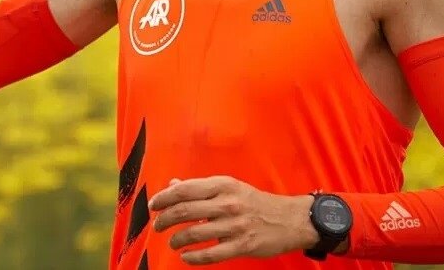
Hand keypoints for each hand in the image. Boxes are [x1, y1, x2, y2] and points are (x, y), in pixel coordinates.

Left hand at [148, 176, 317, 264]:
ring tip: (172, 242)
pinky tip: (186, 257)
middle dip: (164, 220)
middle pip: (184, 211)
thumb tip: (172, 185)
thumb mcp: (229, 187)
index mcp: (222, 185)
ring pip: (194, 234)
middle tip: (158, 226)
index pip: (184, 189)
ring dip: (177, 240)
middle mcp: (227, 203)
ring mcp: (235, 225)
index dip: (164, 198)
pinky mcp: (242, 245)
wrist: (290, 219)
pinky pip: (211, 255)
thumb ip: (200, 188)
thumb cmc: (255, 202)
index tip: (154, 205)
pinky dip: (194, 258)